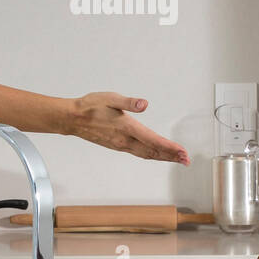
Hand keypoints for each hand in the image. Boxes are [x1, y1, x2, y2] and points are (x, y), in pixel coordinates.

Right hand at [70, 92, 190, 164]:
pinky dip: (152, 155)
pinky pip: (139, 153)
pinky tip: (156, 154)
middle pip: (153, 151)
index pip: (153, 140)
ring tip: (176, 159)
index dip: (170, 147)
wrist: (72, 119)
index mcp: (127, 128)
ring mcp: (121, 145)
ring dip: (163, 157)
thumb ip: (129, 102)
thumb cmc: (90, 106)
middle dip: (171, 156)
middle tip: (186, 160)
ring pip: (147, 154)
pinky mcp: (117, 145)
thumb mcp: (110, 98)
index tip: (183, 152)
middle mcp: (125, 140)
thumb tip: (144, 104)